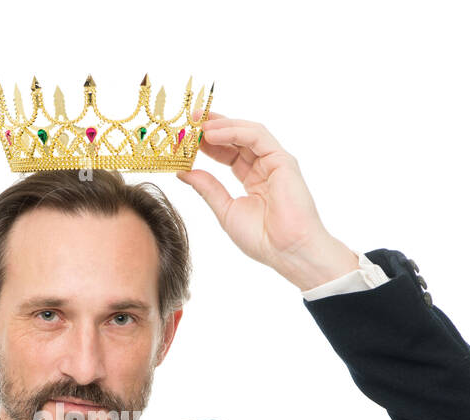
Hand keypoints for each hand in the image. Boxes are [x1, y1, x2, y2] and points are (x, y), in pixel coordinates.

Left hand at [176, 110, 358, 291]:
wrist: (286, 251)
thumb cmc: (262, 239)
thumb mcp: (225, 210)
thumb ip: (207, 188)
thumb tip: (183, 172)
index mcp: (253, 179)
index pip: (228, 152)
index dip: (208, 142)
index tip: (186, 135)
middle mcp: (265, 167)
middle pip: (237, 137)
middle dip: (213, 126)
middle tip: (190, 118)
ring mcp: (275, 162)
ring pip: (247, 132)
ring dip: (222, 125)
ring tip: (198, 124)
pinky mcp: (283, 160)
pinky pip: (257, 136)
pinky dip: (234, 131)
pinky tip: (213, 134)